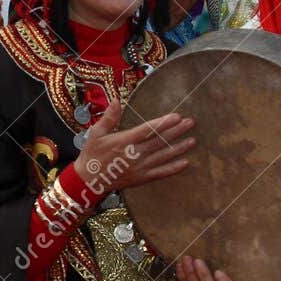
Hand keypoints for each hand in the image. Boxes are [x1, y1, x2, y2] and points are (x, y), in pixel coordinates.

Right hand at [73, 99, 194, 191]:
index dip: (163, 123)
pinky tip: (185, 163)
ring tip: (192, 140)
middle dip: (176, 131)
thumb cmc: (92, 154)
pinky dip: (173, 168)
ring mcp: (139, 167)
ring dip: (179, 148)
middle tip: (190, 123)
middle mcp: (135, 154)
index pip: (148, 130)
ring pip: (163, 156)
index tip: (176, 116)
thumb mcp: (96, 133)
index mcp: (124, 141)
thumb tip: (117, 100)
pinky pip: (161, 173)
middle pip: (160, 141)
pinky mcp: (141, 178)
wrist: (88, 180)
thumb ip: (109, 117)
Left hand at [173, 257, 243, 280]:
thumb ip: (232, 268)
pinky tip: (180, 265)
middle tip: (198, 261)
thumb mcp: (235, 276)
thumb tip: (228, 246)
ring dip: (189, 274)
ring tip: (186, 259)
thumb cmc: (230, 279)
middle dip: (203, 275)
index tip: (219, 271)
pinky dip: (182, 277)